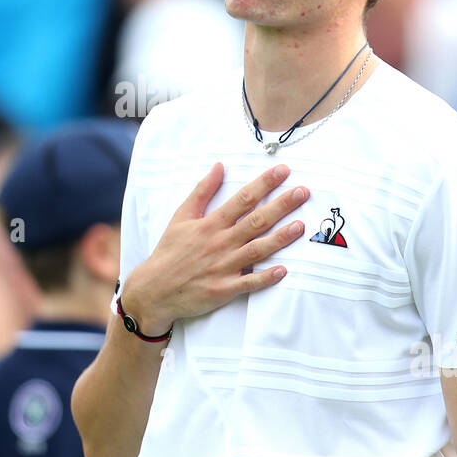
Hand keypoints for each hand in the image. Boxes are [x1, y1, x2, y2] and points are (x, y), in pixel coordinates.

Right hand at [120, 162, 309, 336]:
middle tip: (302, 192)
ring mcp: (223, 266)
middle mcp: (219, 242)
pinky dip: (266, 277)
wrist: (154, 290)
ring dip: (280, 238)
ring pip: (257, 249)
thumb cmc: (169, 251)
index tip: (282, 171)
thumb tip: (218, 166)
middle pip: (255, 221)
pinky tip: (284, 270)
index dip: (264, 183)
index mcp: (210, 224)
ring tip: (300, 226)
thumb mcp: (181, 217)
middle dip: (281, 205)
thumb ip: (201, 191)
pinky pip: (249, 282)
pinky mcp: (224, 289)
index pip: (242, 199)